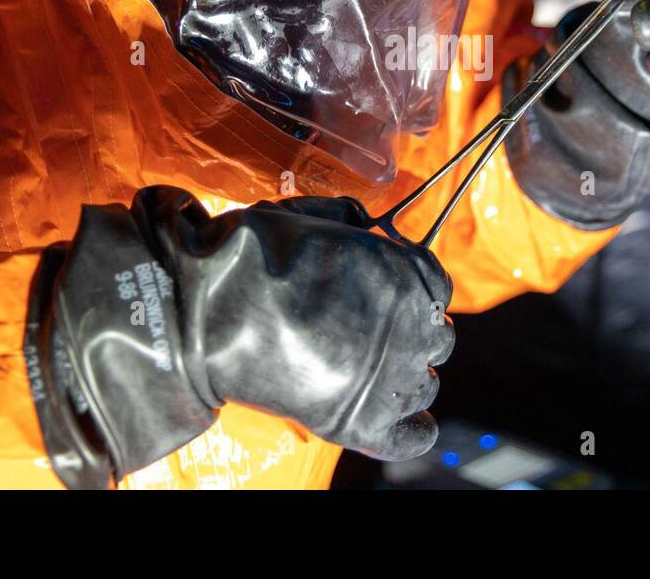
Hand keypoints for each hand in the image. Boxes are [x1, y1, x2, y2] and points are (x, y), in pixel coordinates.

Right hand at [198, 195, 454, 461]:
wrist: (214, 310)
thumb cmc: (255, 255)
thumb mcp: (308, 214)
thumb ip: (347, 217)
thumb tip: (363, 221)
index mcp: (407, 272)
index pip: (436, 290)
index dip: (410, 296)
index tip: (387, 303)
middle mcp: (414, 324)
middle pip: (435, 339)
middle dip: (409, 338)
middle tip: (368, 340)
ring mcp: (393, 376)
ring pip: (422, 387)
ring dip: (403, 381)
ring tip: (368, 378)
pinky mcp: (365, 420)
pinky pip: (412, 436)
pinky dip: (412, 432)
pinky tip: (408, 426)